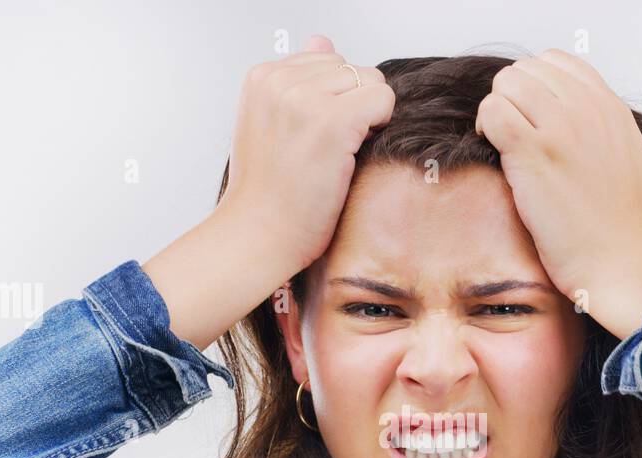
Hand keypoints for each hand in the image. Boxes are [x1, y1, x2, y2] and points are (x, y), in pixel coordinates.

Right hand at [144, 35, 394, 348]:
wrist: (258, 234)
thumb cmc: (268, 193)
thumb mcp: (271, 122)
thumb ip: (299, 78)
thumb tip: (322, 38)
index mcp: (263, 75)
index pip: (327, 59)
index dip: (333, 99)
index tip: (313, 135)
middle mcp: (281, 79)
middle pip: (352, 68)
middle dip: (352, 104)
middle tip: (327, 149)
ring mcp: (305, 98)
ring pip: (371, 81)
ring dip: (367, 117)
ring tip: (336, 153)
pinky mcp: (332, 121)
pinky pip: (383, 100)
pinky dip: (379, 125)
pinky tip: (352, 153)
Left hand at [474, 49, 641, 340]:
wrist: (619, 259)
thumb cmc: (617, 223)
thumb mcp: (623, 154)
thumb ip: (598, 124)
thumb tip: (566, 111)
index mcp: (609, 106)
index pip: (556, 61)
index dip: (533, 86)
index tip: (530, 119)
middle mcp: (587, 108)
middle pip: (525, 70)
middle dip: (510, 100)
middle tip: (511, 136)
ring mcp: (562, 128)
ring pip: (506, 84)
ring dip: (495, 112)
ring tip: (503, 146)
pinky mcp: (536, 152)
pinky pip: (492, 111)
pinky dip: (485, 128)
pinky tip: (498, 155)